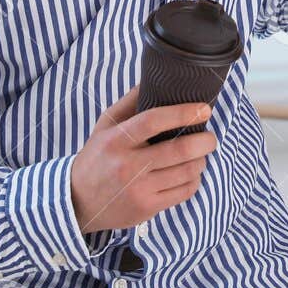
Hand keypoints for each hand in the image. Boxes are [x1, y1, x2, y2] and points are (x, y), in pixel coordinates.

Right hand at [70, 86, 217, 233]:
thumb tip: (154, 79)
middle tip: (210, 136)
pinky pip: (184, 192)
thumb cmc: (97, 157)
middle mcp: (127, 165)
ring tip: (201, 154)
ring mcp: (138, 189)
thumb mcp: (104, 126)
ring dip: (201, 160)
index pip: (153, 121)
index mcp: (116, 140)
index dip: (183, 113)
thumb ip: (129, 102)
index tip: (204, 109)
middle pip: (179, 150)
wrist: (77, 201)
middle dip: (205, 141)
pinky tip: (191, 172)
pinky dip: (194, 180)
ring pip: (186, 172)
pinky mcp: (147, 208)